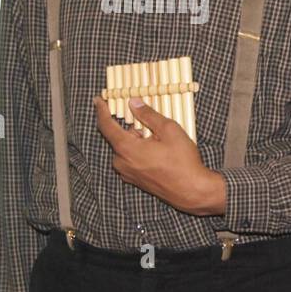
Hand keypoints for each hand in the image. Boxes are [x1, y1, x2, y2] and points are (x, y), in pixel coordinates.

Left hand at [94, 96, 225, 215]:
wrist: (192, 191)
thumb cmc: (182, 161)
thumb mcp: (170, 131)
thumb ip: (149, 115)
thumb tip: (134, 102)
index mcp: (126, 148)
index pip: (106, 125)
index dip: (101, 110)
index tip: (98, 100)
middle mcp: (121, 162)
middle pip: (121, 137)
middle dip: (135, 129)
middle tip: (156, 129)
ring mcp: (127, 173)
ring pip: (127, 149)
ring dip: (140, 142)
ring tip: (163, 145)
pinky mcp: (135, 180)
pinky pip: (132, 160)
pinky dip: (141, 153)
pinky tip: (160, 156)